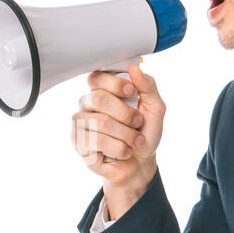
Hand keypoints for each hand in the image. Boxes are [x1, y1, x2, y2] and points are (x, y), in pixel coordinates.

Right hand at [72, 61, 162, 217]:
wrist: (140, 163)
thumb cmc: (144, 133)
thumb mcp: (155, 108)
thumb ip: (148, 86)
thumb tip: (134, 68)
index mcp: (102, 90)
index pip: (97, 77)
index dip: (115, 84)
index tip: (131, 92)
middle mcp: (87, 104)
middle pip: (98, 98)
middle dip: (126, 114)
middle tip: (137, 123)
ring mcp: (80, 123)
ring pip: (101, 122)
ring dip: (126, 135)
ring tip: (134, 142)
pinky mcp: (78, 143)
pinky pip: (97, 141)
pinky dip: (119, 148)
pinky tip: (124, 151)